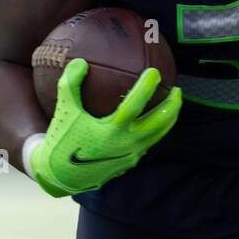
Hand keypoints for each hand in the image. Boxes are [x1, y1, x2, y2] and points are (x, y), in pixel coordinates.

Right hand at [30, 58, 181, 196]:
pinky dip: (156, 130)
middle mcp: (126, 143)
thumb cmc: (62, 140)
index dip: (147, 87)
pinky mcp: (130, 162)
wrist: (61, 176)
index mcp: (112, 130)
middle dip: (173, 105)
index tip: (155, 72)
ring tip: (172, 104)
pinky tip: (154, 121)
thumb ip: (70, 84)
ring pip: (158, 134)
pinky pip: (148, 143)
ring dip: (169, 118)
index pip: (136, 104)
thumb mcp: (64, 111)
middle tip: (176, 89)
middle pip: (159, 122)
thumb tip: (81, 62)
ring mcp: (131, 154)